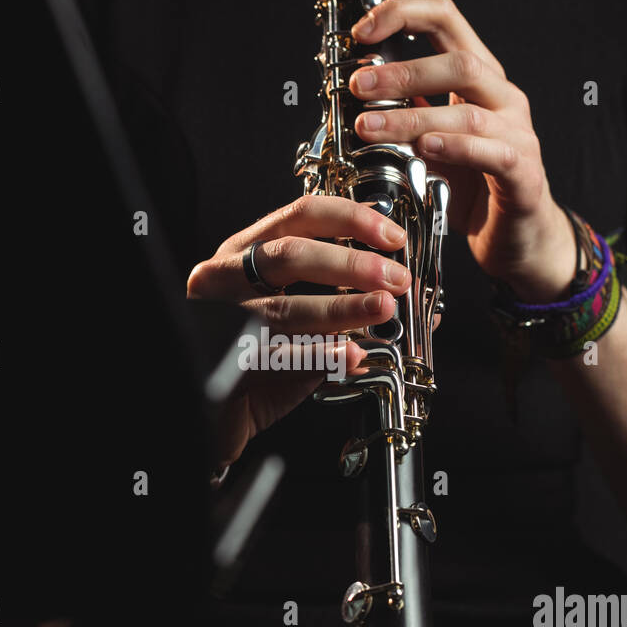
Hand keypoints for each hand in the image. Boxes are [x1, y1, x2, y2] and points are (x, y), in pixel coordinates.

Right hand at [186, 195, 412, 467]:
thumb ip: (341, 295)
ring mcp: (224, 320)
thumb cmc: (259, 353)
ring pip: (285, 307)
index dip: (351, 220)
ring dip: (342, 309)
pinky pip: (279, 356)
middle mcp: (228, 277)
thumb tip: (409, 294)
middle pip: (290, 256)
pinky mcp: (229, 362)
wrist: (217, 412)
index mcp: (247, 249)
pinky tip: (353, 355)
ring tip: (382, 310)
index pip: (301, 215)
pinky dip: (320, 354)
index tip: (392, 238)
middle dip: (350, 264)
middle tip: (394, 279)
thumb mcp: (297, 309)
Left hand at [349, 0, 576, 301]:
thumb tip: (360, 83)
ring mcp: (518, 135)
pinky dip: (456, 148)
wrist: (518, 238)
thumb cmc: (476, 185)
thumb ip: (409, 108)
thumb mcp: (433, 139)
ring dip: (412, 117)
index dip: (404, 13)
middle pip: (460, 62)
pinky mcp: (523, 174)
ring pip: (468, 113)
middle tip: (358, 87)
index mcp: (480, 79)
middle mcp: (504, 99)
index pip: (446, 20)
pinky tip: (424, 149)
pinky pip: (494, 153)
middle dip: (403, 70)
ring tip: (369, 128)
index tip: (361, 31)